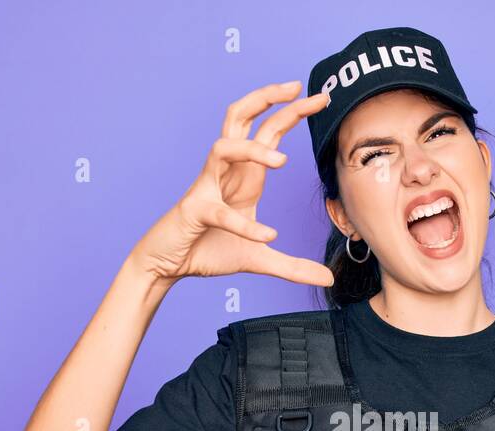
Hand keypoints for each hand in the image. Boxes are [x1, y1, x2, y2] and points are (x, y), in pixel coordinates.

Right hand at [129, 80, 335, 286]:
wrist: (167, 265)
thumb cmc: (208, 250)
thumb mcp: (260, 260)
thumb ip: (294, 267)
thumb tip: (328, 279)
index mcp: (245, 175)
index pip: (268, 131)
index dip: (292, 111)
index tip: (320, 98)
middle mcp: (226, 173)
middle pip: (241, 118)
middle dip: (268, 99)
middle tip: (298, 88)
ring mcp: (207, 188)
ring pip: (224, 147)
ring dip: (252, 149)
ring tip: (282, 161)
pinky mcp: (194, 211)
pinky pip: (219, 211)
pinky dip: (243, 224)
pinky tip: (266, 236)